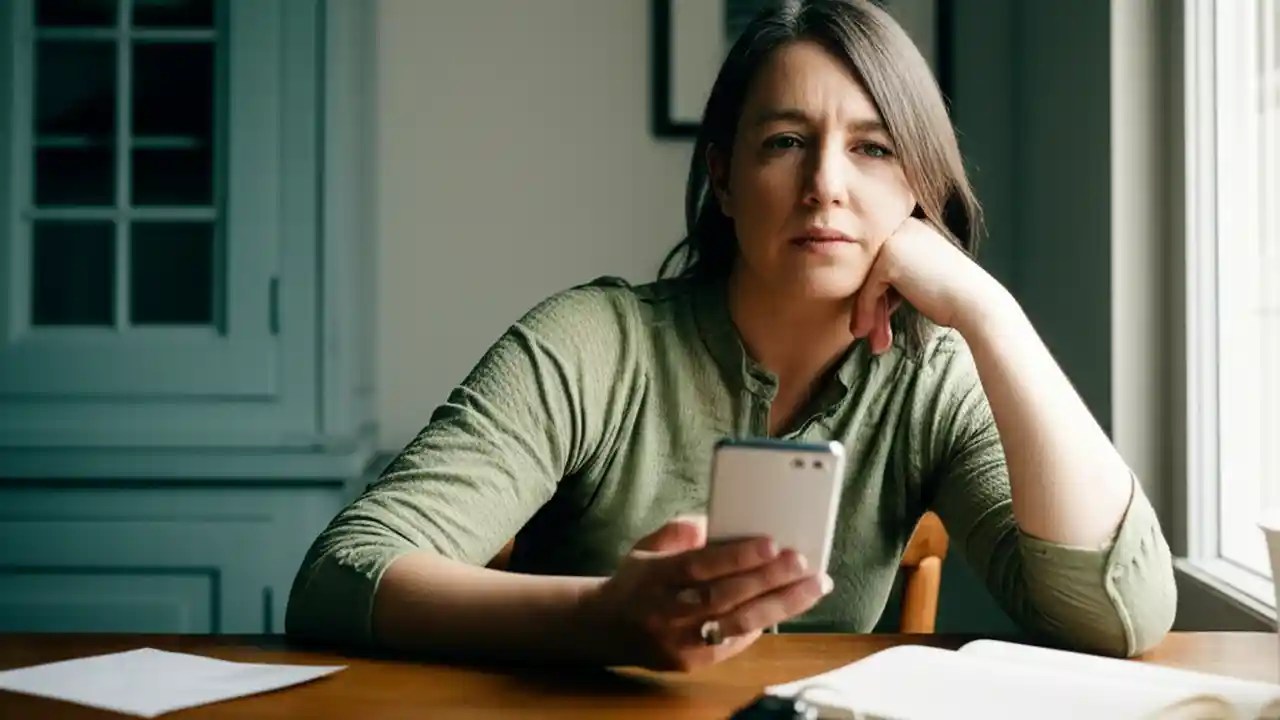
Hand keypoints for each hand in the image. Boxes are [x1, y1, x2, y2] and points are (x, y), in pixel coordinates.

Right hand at [581, 516, 831, 671]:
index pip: (700, 566)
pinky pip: (733, 643)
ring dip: (780, 604)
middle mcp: (665, 611)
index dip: (738, 556)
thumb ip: (680, 530)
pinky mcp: (690, 662)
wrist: (605, 627)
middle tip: (803, 563)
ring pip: (737, 623)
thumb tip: (717, 520)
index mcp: (654, 576)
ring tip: (812, 586)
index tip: (773, 543)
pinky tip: (788, 605)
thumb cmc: (639, 579)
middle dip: (769, 579)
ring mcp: (678, 641)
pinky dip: (762, 624)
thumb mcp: (648, 545)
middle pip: (725, 596)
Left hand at [850, 217, 1009, 353]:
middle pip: (872, 270)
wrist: (976, 304)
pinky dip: (867, 312)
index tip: (881, 320)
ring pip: (867, 281)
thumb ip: (894, 277)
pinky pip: (868, 290)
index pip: (882, 262)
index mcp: (912, 227)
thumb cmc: (953, 298)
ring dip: (868, 312)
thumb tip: (860, 295)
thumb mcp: (919, 279)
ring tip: (872, 338)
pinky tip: (870, 332)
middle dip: (872, 305)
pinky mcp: (889, 258)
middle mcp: (902, 227)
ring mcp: (895, 240)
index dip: (880, 294)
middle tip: (871, 333)